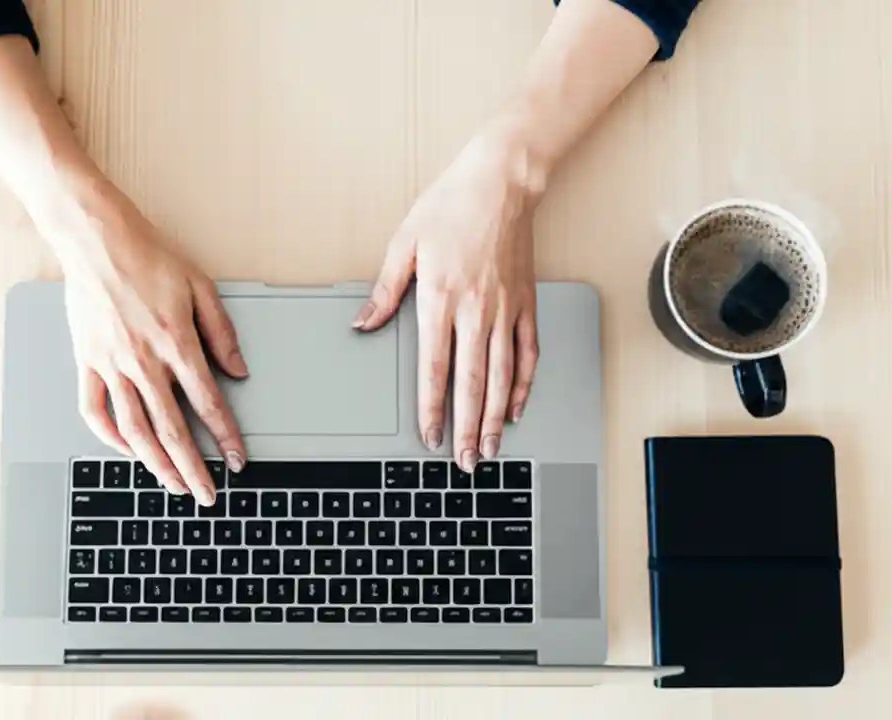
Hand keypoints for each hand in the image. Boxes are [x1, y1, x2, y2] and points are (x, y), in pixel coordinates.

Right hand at [57, 193, 248, 505]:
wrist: (96, 240)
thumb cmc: (149, 256)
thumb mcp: (201, 287)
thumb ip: (221, 333)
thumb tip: (238, 371)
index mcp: (176, 343)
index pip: (208, 404)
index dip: (225, 437)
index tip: (236, 461)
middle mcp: (143, 361)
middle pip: (172, 429)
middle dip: (192, 468)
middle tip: (206, 494)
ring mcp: (111, 364)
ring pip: (134, 429)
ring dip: (155, 464)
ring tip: (171, 485)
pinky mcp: (86, 361)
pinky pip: (94, 410)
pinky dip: (109, 437)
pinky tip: (127, 450)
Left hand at [354, 128, 542, 471]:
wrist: (502, 181)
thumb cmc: (451, 206)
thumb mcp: (404, 244)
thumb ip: (385, 291)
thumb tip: (363, 323)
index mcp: (441, 299)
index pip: (434, 369)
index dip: (431, 409)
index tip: (427, 436)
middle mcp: (477, 311)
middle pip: (471, 383)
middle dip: (466, 428)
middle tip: (464, 461)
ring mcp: (506, 310)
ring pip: (502, 377)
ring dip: (494, 418)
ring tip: (489, 448)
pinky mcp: (526, 303)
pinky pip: (528, 353)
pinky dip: (523, 384)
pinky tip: (515, 407)